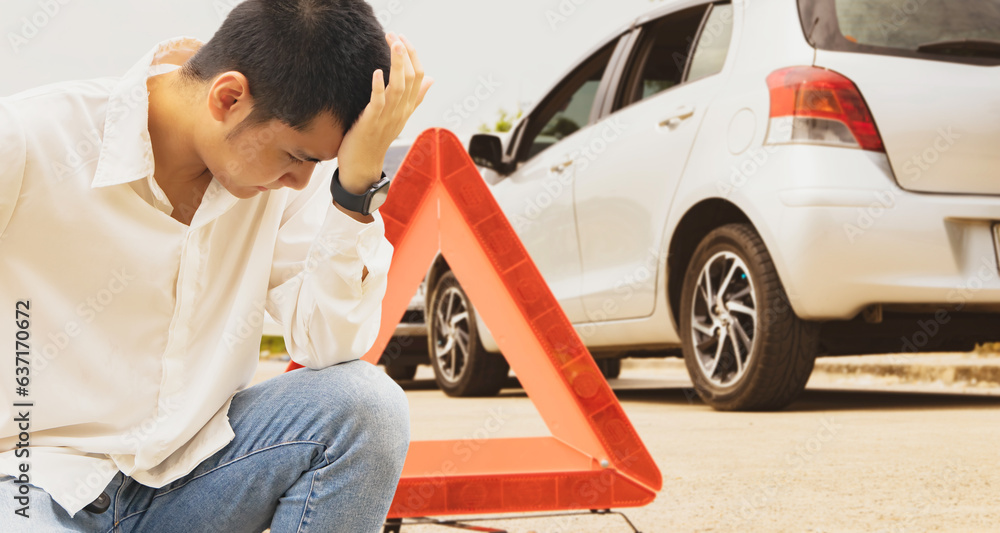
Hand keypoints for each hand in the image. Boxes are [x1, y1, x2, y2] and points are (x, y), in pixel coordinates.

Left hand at [336, 32, 433, 194]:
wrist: (362, 166)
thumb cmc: (375, 140)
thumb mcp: (398, 116)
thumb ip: (415, 98)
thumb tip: (431, 79)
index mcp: (407, 108)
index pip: (419, 78)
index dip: (413, 57)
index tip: (404, 38)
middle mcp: (400, 111)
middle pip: (411, 79)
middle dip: (405, 54)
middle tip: (396, 35)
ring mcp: (387, 117)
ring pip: (398, 87)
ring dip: (397, 65)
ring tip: (394, 44)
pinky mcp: (371, 122)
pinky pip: (378, 103)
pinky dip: (379, 87)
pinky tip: (378, 72)